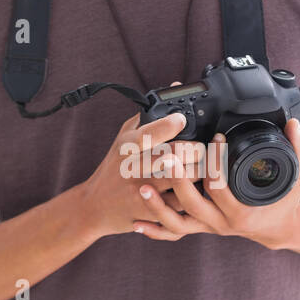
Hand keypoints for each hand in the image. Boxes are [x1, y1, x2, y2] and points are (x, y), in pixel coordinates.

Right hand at [79, 103, 205, 238]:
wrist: (94, 206)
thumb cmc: (114, 167)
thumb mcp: (123, 138)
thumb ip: (148, 115)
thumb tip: (174, 87)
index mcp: (127, 147)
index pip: (150, 133)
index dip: (170, 124)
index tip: (182, 120)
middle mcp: (133, 168)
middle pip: (172, 156)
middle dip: (196, 150)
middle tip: (203, 149)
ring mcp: (141, 192)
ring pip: (180, 181)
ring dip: (199, 173)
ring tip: (205, 167)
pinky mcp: (148, 212)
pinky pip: (178, 204)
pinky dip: (193, 196)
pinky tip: (199, 189)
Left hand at [132, 117, 299, 248]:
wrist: (277, 229)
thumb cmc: (285, 203)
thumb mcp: (297, 176)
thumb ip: (296, 149)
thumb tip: (295, 124)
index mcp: (243, 211)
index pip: (222, 187)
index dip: (216, 163)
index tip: (214, 139)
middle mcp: (223, 222)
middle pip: (194, 205)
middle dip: (178, 181)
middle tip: (166, 158)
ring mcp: (209, 226)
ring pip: (179, 223)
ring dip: (159, 207)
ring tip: (143, 188)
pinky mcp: (200, 228)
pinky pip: (174, 233)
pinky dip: (155, 230)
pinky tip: (138, 222)